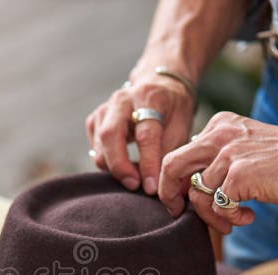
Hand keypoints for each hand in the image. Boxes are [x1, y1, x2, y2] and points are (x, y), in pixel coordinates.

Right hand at [85, 75, 195, 194]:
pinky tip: (126, 165)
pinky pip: (95, 148)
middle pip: (111, 135)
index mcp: (150, 96)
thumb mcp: (182, 125)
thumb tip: (160, 184)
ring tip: (135, 178)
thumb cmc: (173, 108)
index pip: (145, 134)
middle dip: (120, 166)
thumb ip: (169, 151)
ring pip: (100, 144)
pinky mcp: (95, 120)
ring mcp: (105, 108)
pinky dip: (108, 162)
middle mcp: (122, 99)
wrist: (157, 84)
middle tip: (135, 186)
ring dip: (115, 167)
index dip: (148, 163)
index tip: (153, 187)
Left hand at [158, 112, 277, 233]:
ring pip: (198, 194)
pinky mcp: (239, 175)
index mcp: (218, 126)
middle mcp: (218, 136)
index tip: (181, 200)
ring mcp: (228, 154)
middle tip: (179, 212)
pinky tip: (249, 216)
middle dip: (170, 194)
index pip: (180, 154)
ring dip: (212, 216)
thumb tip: (190, 187)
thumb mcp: (245, 147)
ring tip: (230, 222)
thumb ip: (218, 158)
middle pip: (172, 166)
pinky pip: (219, 206)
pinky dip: (231, 218)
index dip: (175, 181)